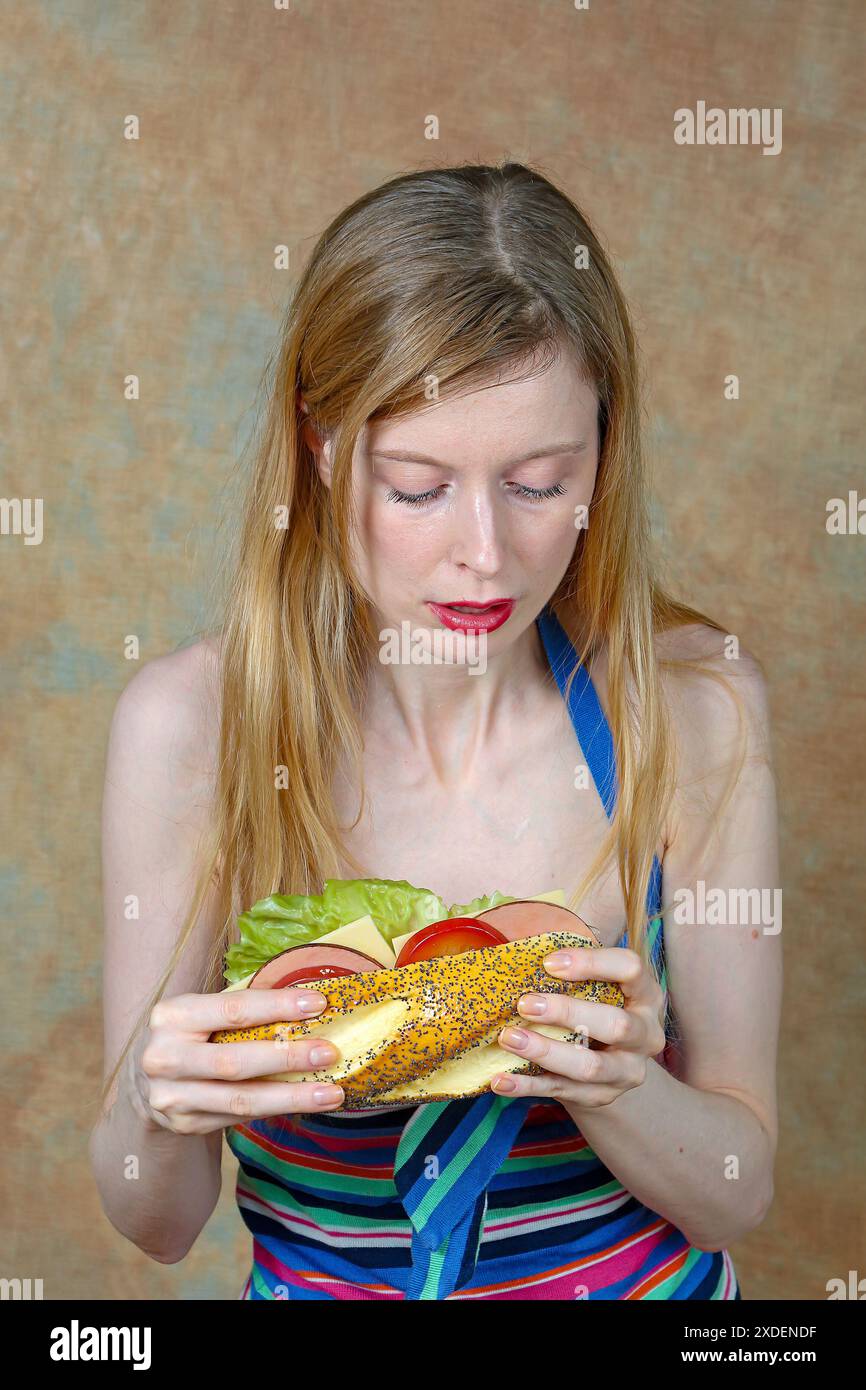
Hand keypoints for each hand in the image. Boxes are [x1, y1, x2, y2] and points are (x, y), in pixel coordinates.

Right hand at [134, 987, 344, 1134]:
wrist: (143, 1082)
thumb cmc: (189, 1034)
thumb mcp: (201, 1011)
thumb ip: (241, 1008)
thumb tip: (309, 1004)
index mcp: (172, 1016)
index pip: (233, 1009)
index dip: (278, 1006)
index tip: (319, 1003)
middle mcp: (165, 1058)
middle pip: (235, 1061)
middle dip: (288, 1057)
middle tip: (329, 1053)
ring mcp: (172, 1097)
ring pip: (240, 1099)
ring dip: (291, 1096)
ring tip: (330, 1092)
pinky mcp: (185, 1125)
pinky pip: (239, 1117)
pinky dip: (275, 1109)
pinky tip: (304, 1103)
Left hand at [491, 945, 666, 1109]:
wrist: (610, 1060)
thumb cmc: (596, 1003)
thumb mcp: (597, 981)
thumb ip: (571, 963)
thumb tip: (517, 943)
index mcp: (646, 994)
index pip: (630, 968)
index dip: (591, 963)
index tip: (548, 962)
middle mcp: (646, 1035)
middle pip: (616, 1025)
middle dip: (567, 1013)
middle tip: (525, 1004)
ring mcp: (627, 1071)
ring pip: (590, 1067)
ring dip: (545, 1052)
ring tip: (509, 1038)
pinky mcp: (602, 1097)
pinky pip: (562, 1092)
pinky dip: (528, 1087)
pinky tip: (500, 1079)